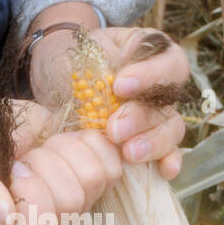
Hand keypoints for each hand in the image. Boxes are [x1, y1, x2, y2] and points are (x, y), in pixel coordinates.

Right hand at [0, 103, 122, 224]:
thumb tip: (3, 212)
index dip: (32, 196)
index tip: (14, 171)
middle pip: (70, 202)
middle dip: (45, 164)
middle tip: (24, 158)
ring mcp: (74, 212)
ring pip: (92, 178)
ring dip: (63, 149)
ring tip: (40, 149)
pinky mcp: (96, 185)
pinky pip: (111, 164)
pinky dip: (87, 141)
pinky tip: (62, 141)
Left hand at [29, 25, 188, 179]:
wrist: (52, 84)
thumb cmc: (71, 62)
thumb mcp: (82, 54)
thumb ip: (101, 67)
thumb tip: (112, 90)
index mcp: (152, 54)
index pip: (168, 63)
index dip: (150, 75)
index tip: (120, 86)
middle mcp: (160, 86)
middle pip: (168, 103)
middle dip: (142, 118)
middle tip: (115, 130)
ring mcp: (156, 116)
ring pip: (171, 129)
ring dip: (153, 143)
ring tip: (128, 154)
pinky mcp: (146, 141)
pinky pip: (167, 152)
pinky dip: (168, 161)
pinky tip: (165, 170)